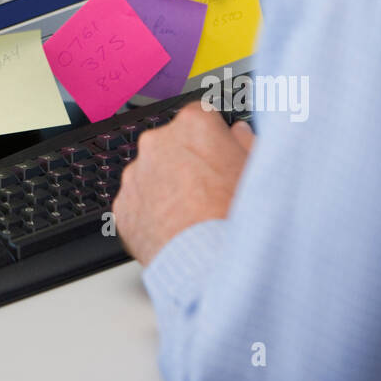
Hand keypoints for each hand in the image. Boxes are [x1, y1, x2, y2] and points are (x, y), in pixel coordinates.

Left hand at [112, 102, 254, 265]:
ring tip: (193, 215)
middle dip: (187, 161)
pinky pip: (138, 203)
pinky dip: (152, 213)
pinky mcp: (122, 206)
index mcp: (193, 125)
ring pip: (152, 174)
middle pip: (172, 144)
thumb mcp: (258, 171)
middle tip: (209, 189)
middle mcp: (157, 142)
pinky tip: (176, 230)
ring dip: (167, 187)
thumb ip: (246, 141)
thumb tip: (239, 133)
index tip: (217, 149)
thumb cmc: (237, 217)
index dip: (212, 136)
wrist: (209, 265)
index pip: (200, 115)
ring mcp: (136, 175)